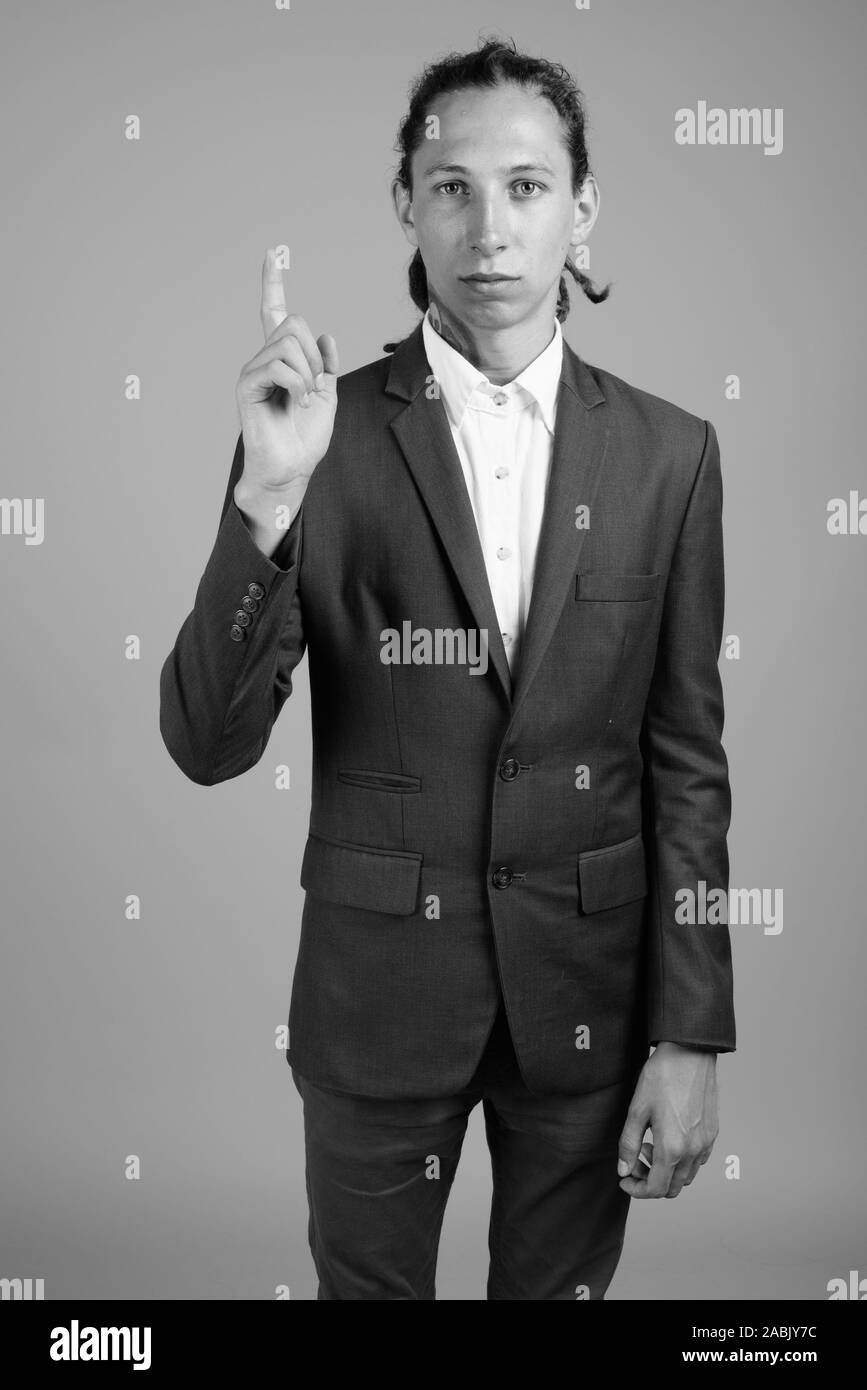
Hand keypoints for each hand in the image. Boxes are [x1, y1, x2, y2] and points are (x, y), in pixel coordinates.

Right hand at [235, 248, 339, 488]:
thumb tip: (325, 333)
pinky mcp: (246, 385)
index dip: (273, 283)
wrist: (292, 467)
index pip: (273, 312)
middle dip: (315, 355)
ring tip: (304, 398)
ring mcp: (253, 371)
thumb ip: (328, 364)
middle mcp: (263, 359)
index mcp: (282, 359)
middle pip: (293, 323)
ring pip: (288, 344)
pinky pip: (278, 366)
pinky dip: (297, 384)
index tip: (273, 254)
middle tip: (315, 386)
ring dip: (308, 373)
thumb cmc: (306, 436)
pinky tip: (296, 402)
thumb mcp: (328, 395)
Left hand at [616, 1043, 718, 1197]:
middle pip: (672, 1188)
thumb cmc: (661, 1077)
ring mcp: (706, 1143)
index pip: (656, 1189)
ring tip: (651, 1144)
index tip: (624, 1180)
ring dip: (666, 1171)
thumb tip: (623, 1171)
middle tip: (636, 1159)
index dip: (637, 1190)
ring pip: (687, 1176)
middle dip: (650, 1181)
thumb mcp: (637, 1110)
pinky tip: (669, 1138)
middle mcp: (693, 1151)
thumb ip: (629, 1145)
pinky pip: (698, 1160)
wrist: (690, 1052)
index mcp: (672, 1148)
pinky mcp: (712, 1133)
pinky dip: (682, 1160)